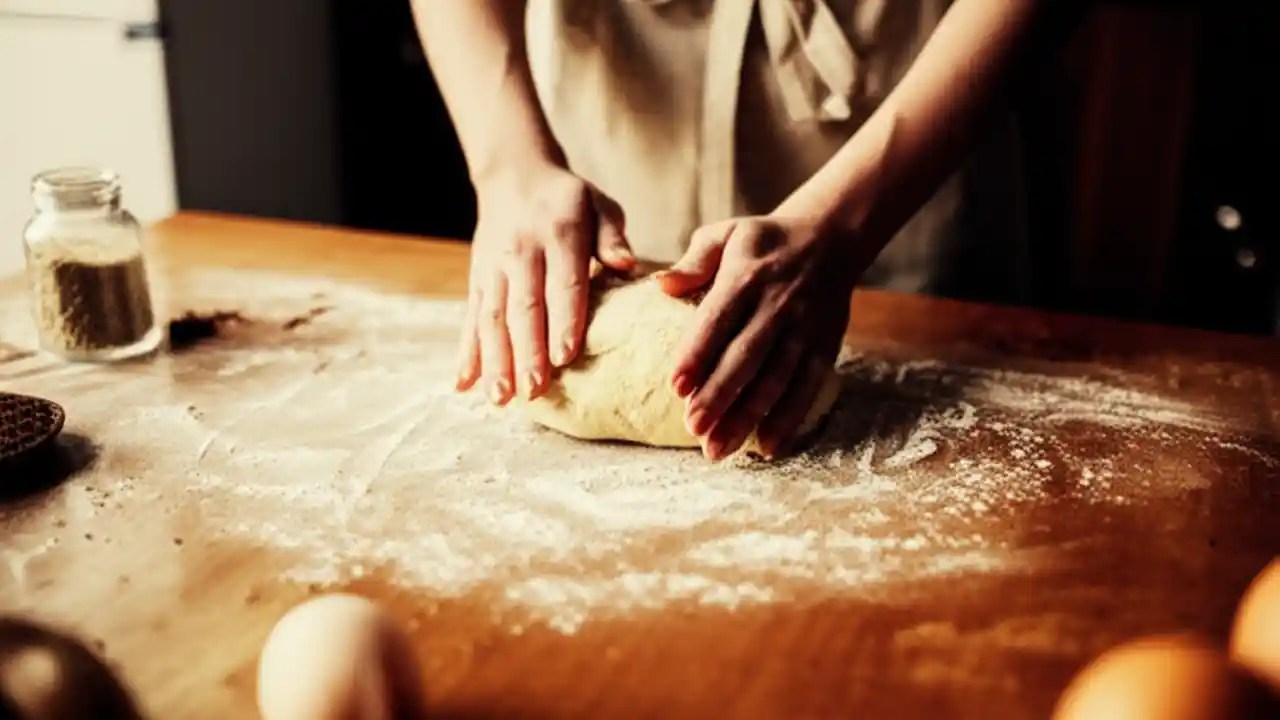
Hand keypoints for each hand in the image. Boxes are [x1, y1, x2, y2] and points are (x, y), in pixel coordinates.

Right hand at [458, 162, 634, 403]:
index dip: (563, 320)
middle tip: (535, 390)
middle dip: (528, 351)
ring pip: (493, 319)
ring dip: (495, 360)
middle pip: (524, 308)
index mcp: (559, 234)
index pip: (563, 282)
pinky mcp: (476, 279)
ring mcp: (494, 268)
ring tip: (501, 398)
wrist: (513, 174)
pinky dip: (465, 353)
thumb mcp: (598, 204)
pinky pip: (470, 319)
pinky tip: (463, 384)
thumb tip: (628, 264)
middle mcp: (522, 252)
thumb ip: (613, 235)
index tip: (565, 356)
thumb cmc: (568, 199)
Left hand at [654, 216, 861, 460]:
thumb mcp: (727, 234)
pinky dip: (789, 420)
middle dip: (720, 396)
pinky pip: (807, 388)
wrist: (831, 238)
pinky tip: (766, 447)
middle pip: (747, 356)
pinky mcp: (823, 347)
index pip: (719, 318)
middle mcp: (778, 304)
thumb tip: (661, 284)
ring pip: (775, 379)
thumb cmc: (764, 242)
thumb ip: (694, 260)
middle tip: (694, 429)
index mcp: (747, 275)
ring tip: (717, 449)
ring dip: (747, 417)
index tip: (676, 386)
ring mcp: (804, 329)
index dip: (698, 353)